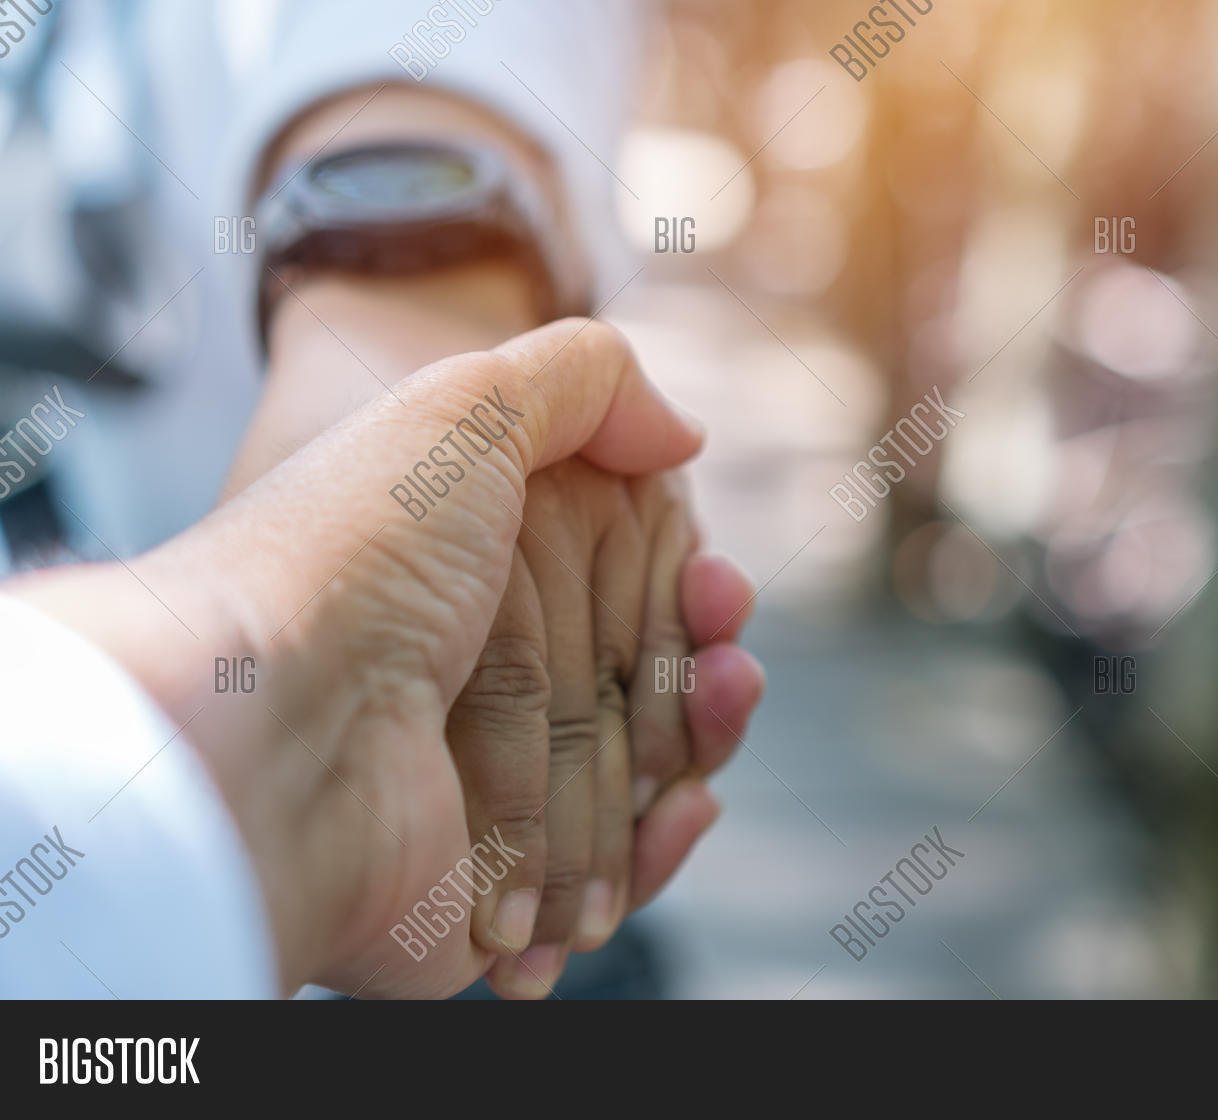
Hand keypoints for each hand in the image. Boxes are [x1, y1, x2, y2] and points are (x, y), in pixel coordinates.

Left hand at [227, 274, 762, 997]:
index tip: (716, 583)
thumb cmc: (354, 554)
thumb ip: (583, 379)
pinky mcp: (487, 895)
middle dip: (697, 670)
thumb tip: (683, 433)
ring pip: (634, 784)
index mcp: (468, 589)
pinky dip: (662, 846)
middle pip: (632, 689)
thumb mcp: (464, 405)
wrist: (265, 723)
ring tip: (726, 698)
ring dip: (699, 741)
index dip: (682, 591)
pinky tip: (691, 800)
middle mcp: (469, 688)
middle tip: (726, 653)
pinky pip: (604, 880)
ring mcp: (479, 795)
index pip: (612, 598)